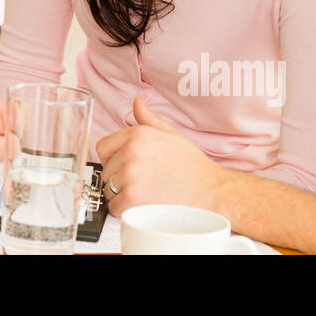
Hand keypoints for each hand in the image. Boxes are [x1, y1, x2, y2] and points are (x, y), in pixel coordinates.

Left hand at [95, 99, 226, 216]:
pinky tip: (140, 206)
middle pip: (105, 170)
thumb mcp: (172, 135)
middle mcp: (131, 152)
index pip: (103, 147)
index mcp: (137, 134)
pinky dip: (123, 210)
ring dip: (121, 195)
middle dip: (118, 178)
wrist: (212, 191)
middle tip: (141, 183)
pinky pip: (114, 206)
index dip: (112, 159)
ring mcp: (130, 174)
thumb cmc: (194, 167)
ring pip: (108, 189)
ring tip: (144, 194)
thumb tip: (137, 104)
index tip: (122, 166)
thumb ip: (149, 120)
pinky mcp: (132, 198)